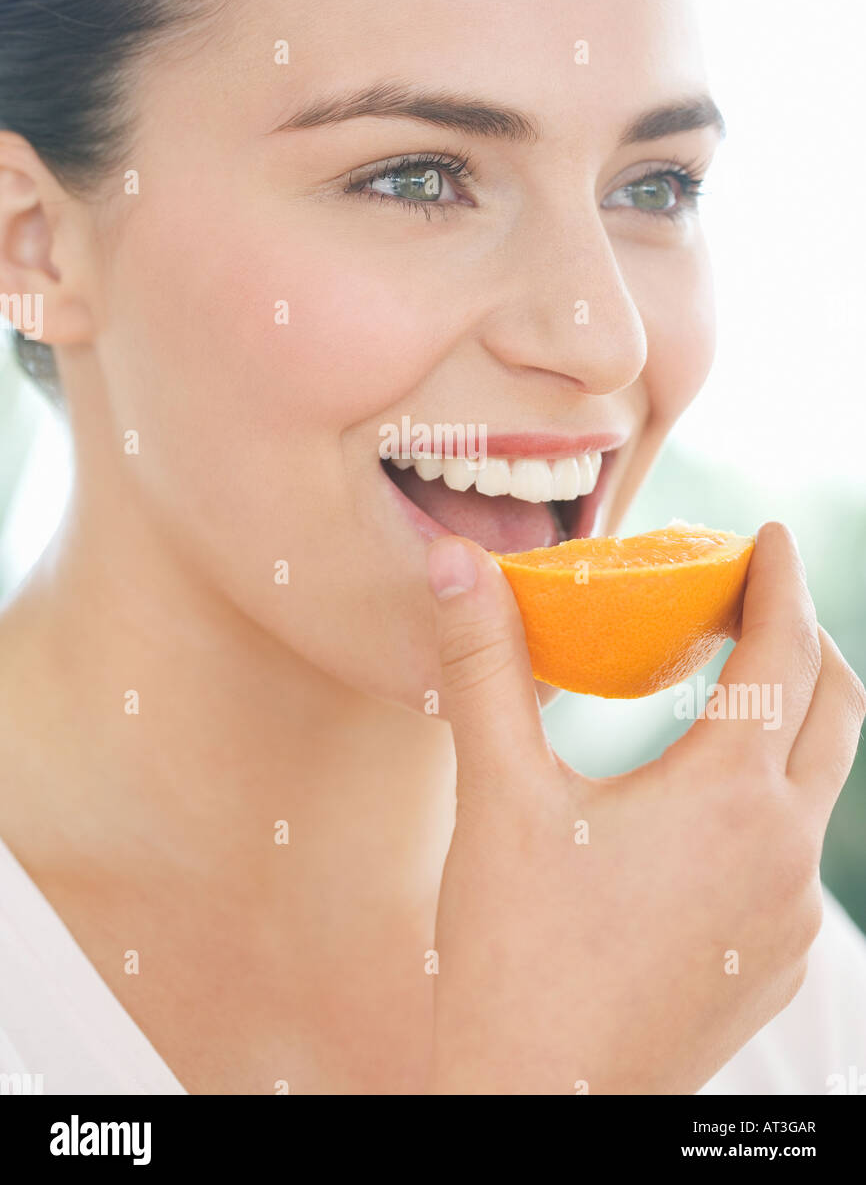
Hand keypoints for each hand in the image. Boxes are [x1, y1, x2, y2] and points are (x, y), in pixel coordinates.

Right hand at [424, 522, 864, 1093]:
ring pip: (823, 781)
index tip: (767, 533)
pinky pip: (798, 851)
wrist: (542, 1109)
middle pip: (837, 705)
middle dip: (806, 634)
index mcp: (728, 796)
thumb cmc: (515, 958)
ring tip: (727, 687)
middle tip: (754, 594)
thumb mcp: (497, 798)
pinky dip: (773, 793)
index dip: (778, 580)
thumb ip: (485, 668)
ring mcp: (788, 916)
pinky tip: (708, 802)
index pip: (783, 651)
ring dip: (794, 716)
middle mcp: (782, 851)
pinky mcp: (774, 962)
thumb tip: (456, 564)